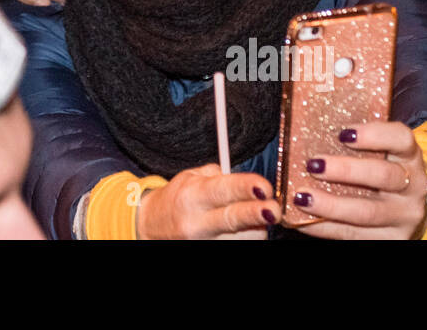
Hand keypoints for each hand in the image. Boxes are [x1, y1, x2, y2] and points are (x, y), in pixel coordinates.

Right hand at [137, 165, 279, 238]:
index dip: (244, 188)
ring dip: (256, 227)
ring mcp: (202, 242)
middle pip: (232, 219)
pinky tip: (242, 231)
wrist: (152, 226)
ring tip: (251, 218)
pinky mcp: (206, 252)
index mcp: (192, 195)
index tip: (265, 187)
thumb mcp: (189, 178)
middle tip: (274, 210)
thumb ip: (218, 176)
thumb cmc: (176, 200)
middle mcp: (196, 222)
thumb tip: (249, 183)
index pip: (222, 190)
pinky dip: (246, 237)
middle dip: (255, 214)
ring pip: (242, 238)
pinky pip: (239, 246)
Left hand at [296, 121, 426, 239]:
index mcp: (409, 156)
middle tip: (313, 165)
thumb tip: (309, 134)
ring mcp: (404, 216)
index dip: (374, 134)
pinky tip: (303, 219)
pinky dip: (324, 227)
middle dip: (345, 170)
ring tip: (302, 197)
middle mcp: (413, 186)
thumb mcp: (380, 153)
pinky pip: (354, 234)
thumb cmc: (382, 169)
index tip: (343, 133)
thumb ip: (354, 143)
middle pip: (382, 176)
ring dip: (330, 205)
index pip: (401, 138)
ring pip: (368, 212)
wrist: (406, 207)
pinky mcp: (392, 239)